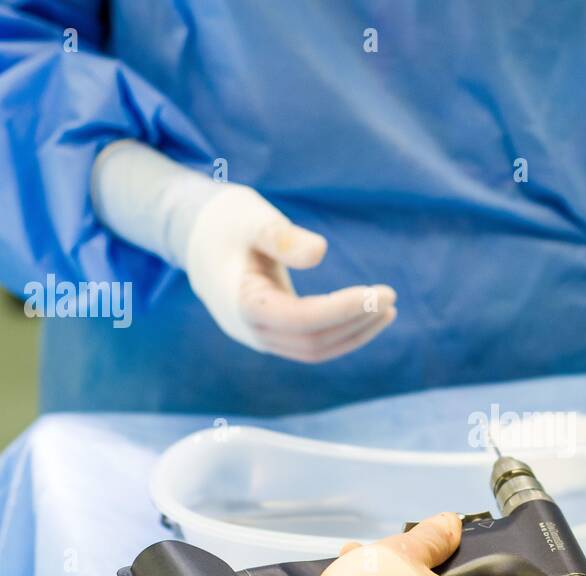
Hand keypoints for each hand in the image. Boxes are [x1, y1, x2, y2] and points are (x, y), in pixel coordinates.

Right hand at [91, 140, 395, 362]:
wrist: (195, 235)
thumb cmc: (226, 221)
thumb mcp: (251, 217)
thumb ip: (280, 235)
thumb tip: (320, 252)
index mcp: (243, 303)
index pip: (302, 320)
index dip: (344, 310)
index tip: (379, 294)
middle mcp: (250, 330)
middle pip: (312, 341)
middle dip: (356, 323)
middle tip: (390, 298)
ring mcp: (259, 337)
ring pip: (313, 349)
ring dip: (354, 333)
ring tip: (388, 310)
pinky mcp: (271, 333)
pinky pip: (310, 343)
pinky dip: (341, 332)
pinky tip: (367, 316)